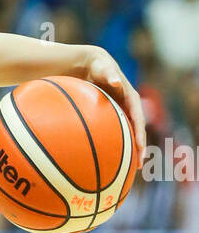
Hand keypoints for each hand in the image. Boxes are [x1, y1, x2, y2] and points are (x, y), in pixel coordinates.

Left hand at [82, 46, 145, 165]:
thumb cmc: (98, 66)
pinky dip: (116, 143)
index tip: (140, 146)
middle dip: (139, 147)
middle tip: (140, 164)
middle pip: (136, 130)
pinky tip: (109, 158)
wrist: (92, 65)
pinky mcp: (113, 114)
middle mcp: (129, 106)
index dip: (140, 133)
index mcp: (131, 97)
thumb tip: (115, 81)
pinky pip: (117, 131)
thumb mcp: (104, 68)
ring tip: (129, 168)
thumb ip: (109, 74)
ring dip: (130, 149)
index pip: (138, 118)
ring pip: (128, 133)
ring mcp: (121, 111)